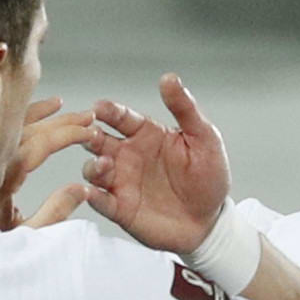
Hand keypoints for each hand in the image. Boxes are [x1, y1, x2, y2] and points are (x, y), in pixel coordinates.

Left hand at [0, 95, 93, 232]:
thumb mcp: (22, 237)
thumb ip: (53, 214)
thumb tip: (80, 189)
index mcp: (0, 181)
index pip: (38, 146)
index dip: (66, 134)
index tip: (89, 130)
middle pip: (28, 131)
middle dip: (61, 122)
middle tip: (88, 116)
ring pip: (10, 128)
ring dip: (37, 115)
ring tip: (60, 105)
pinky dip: (13, 122)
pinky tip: (25, 115)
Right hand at [77, 76, 232, 252]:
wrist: (211, 221)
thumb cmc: (209, 177)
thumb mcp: (204, 137)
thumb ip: (184, 108)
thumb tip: (169, 78)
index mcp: (146, 134)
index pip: (121, 117)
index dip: (109, 111)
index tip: (99, 107)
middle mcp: (128, 156)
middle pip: (98, 141)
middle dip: (89, 135)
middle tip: (89, 133)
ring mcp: (122, 182)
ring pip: (94, 170)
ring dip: (93, 166)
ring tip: (103, 164)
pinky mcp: (120, 209)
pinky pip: (99, 201)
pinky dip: (91, 197)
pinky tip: (91, 192)